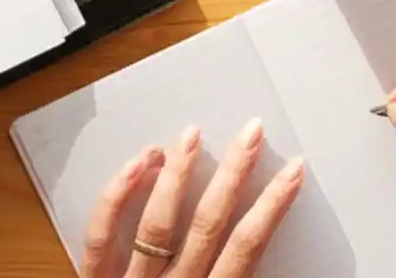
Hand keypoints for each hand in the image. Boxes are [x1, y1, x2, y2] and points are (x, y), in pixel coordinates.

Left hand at [82, 121, 304, 277]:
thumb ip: (231, 277)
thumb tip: (255, 246)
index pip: (247, 248)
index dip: (271, 207)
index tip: (293, 171)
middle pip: (209, 225)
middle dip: (233, 174)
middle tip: (252, 131)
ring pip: (158, 224)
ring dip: (178, 174)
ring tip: (193, 134)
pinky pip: (102, 235)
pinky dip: (118, 196)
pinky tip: (137, 163)